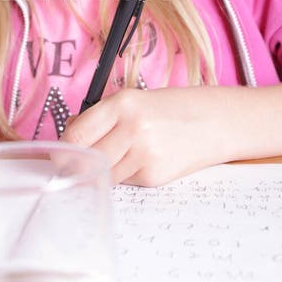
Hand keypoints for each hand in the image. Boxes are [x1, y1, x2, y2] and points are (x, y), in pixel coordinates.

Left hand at [61, 87, 224, 186]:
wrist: (218, 122)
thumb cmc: (174, 108)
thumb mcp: (136, 100)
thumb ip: (102, 116)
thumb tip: (70, 133)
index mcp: (123, 103)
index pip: (77, 133)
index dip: (65, 147)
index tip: (62, 151)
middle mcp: (132, 128)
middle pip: (86, 158)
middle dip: (78, 162)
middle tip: (78, 162)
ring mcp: (144, 155)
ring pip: (103, 173)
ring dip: (104, 169)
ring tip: (124, 153)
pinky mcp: (154, 176)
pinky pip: (125, 181)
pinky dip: (126, 175)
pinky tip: (143, 160)